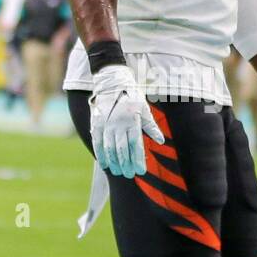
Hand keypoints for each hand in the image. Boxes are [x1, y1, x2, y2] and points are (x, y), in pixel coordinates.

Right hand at [90, 63, 164, 178]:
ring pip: (109, 148)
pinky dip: (100, 154)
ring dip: (114, 162)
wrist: (111, 81)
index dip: (138, 159)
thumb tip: (160, 141)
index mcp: (132, 120)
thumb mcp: (144, 109)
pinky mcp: (96, 123)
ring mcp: (106, 124)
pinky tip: (105, 163)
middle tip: (130, 174)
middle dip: (126, 164)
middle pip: (122, 149)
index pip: (135, 145)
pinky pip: (97, 142)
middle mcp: (118, 124)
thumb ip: (151, 126)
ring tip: (118, 172)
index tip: (141, 171)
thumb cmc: (131, 96)